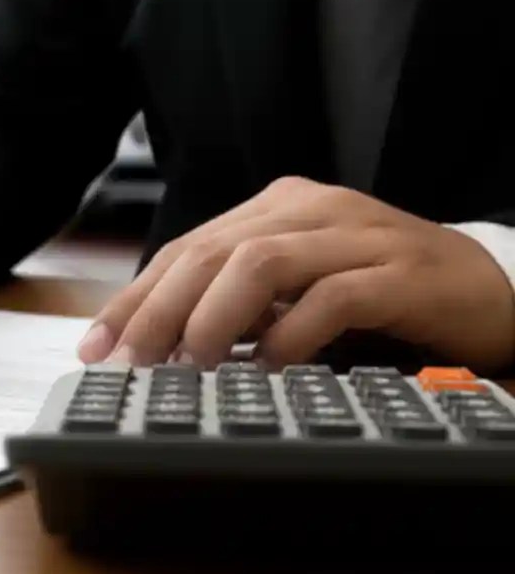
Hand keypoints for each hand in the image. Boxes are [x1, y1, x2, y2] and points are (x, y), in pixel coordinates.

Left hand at [77, 177, 514, 371]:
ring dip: (214, 318)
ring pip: (261, 261)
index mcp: (277, 206)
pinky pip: (332, 297)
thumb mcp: (297, 286)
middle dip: (159, 309)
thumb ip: (240, 301)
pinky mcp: (400, 274)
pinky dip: (291, 335)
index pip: (187, 246)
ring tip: (191, 365)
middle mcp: (311, 209)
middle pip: (212, 251)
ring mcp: (357, 236)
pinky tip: (269, 367)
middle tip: (131, 364)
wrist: (488, 285)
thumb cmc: (379, 290)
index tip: (97, 346)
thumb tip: (162, 347)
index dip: (136, 297)